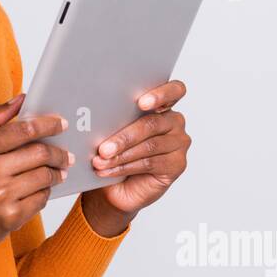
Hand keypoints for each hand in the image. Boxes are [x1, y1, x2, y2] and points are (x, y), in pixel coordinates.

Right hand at [0, 93, 71, 260]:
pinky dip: (45, 193)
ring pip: (44, 177)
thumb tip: (21, 98)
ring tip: (57, 173)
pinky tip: (40, 191)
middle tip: (66, 156)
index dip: (48, 125)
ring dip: (56, 174)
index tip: (62, 124)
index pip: (23, 130)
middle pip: (40, 153)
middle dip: (59, 153)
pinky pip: (41, 199)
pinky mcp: (10, 217)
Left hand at [86, 79, 191, 215]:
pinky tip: (108, 170)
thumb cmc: (114, 152)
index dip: (160, 94)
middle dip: (124, 137)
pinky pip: (149, 163)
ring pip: (149, 146)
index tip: (141, 103)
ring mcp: (179, 143)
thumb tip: (97, 113)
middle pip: (152, 124)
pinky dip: (124, 167)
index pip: (174, 90)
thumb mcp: (112, 130)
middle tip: (103, 148)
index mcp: (162, 105)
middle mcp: (174, 122)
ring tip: (100, 161)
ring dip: (121, 155)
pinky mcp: (177, 164)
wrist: (115, 186)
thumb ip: (114, 117)